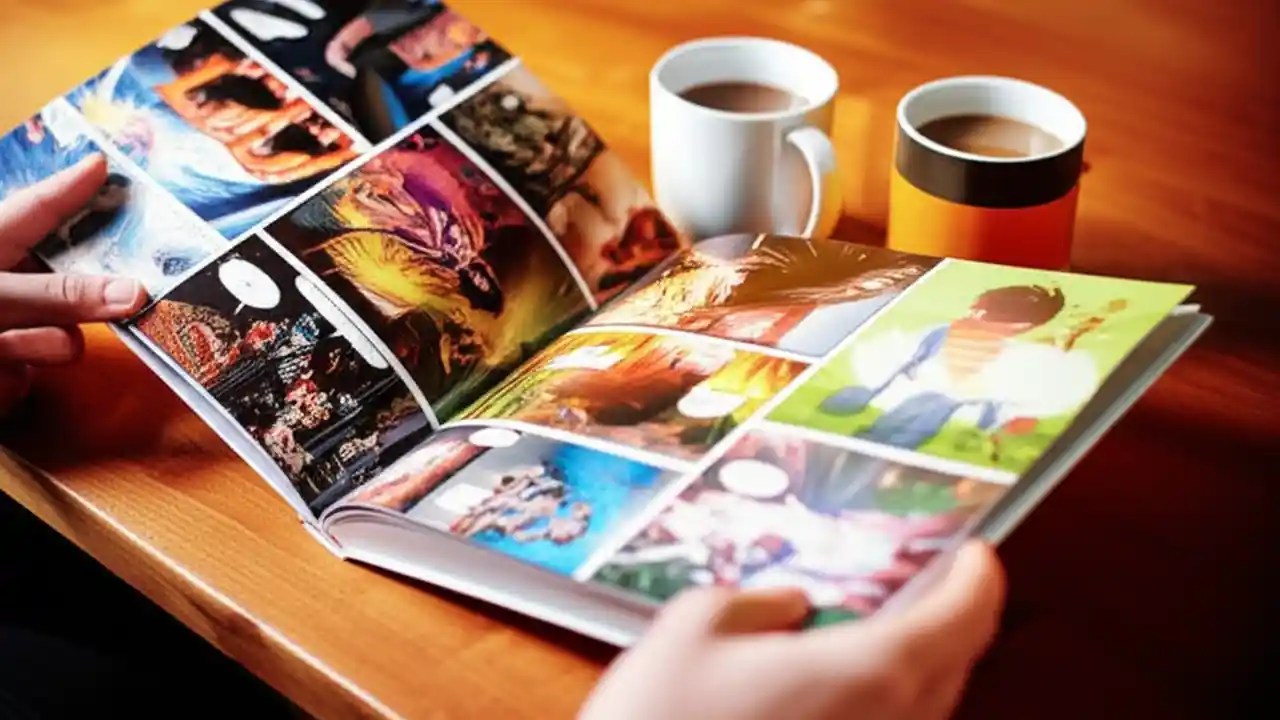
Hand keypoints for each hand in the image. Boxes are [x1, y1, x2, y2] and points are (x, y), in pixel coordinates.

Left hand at [0, 155, 145, 414]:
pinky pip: (39, 368)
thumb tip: (138, 291)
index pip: (39, 208)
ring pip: (61, 333)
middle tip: (135, 281)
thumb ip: (60, 295)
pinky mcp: (6, 373)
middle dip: (82, 288)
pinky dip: (16, 375)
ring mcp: (6, 330)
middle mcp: (2, 282)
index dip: (72, 187)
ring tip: (5, 349)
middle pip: (64, 275)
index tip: (102, 162)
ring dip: (39, 343)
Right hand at [579, 540, 1004, 719]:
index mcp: (868, 671)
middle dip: (947, 617)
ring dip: (915, 665)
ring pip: (925, 707)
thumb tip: (791, 605)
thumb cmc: (664, 719)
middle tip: (923, 585)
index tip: (973, 554)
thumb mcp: (694, 625)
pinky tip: (838, 688)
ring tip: (875, 632)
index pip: (963, 617)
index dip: (977, 578)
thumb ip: (756, 600)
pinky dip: (882, 702)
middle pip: (954, 664)